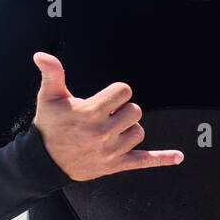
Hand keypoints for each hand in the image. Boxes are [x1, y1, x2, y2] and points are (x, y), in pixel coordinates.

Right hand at [31, 51, 183, 180]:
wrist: (43, 161)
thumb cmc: (49, 126)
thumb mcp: (48, 98)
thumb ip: (52, 74)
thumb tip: (41, 55)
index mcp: (91, 112)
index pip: (124, 91)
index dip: (116, 92)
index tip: (105, 99)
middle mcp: (103, 132)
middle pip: (135, 110)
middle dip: (122, 110)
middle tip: (105, 116)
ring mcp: (111, 150)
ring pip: (138, 131)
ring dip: (128, 129)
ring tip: (109, 131)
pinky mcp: (115, 165)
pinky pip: (144, 160)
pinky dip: (162, 159)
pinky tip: (178, 156)